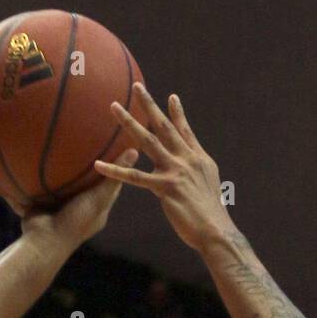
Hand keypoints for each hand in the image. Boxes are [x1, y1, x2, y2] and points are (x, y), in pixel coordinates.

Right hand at [15, 148, 138, 252]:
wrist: (43, 240)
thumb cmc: (75, 221)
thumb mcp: (99, 197)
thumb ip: (114, 176)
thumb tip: (135, 150)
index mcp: (97, 210)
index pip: (110, 186)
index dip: (115, 168)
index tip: (118, 147)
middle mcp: (80, 208)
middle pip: (88, 183)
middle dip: (88, 165)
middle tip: (91, 139)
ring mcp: (61, 206)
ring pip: (66, 184)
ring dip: (64, 169)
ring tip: (66, 143)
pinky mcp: (43, 203)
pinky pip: (45, 185)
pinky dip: (44, 174)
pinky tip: (43, 157)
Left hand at [93, 85, 234, 250]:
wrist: (216, 230)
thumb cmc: (211, 215)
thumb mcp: (208, 188)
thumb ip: (196, 175)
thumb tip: (191, 174)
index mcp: (198, 159)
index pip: (185, 131)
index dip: (178, 114)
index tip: (171, 97)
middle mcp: (187, 159)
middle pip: (165, 127)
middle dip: (150, 106)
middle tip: (137, 87)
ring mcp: (176, 171)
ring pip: (147, 141)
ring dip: (129, 122)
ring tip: (114, 108)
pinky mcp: (165, 187)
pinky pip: (134, 177)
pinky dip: (115, 170)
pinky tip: (99, 164)